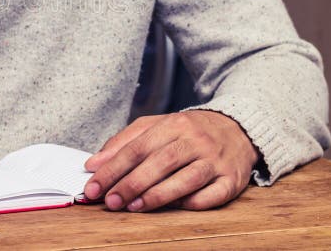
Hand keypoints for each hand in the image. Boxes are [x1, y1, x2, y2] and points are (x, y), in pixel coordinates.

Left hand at [83, 110, 258, 211]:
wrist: (237, 128)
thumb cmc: (188, 131)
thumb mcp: (155, 127)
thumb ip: (124, 142)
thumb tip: (94, 163)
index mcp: (174, 124)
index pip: (138, 147)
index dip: (113, 168)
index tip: (94, 186)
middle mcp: (196, 140)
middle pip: (160, 162)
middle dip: (131, 184)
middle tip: (111, 201)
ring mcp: (215, 160)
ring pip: (186, 179)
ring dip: (158, 195)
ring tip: (134, 207)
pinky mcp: (232, 179)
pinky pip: (213, 195)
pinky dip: (194, 202)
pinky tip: (175, 206)